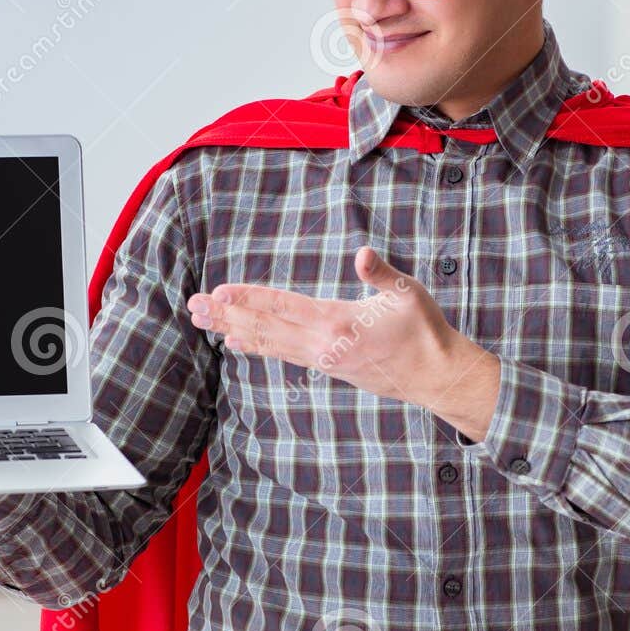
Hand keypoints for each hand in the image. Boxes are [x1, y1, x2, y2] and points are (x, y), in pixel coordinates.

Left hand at [185, 246, 502, 439]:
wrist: (436, 377)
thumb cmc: (425, 330)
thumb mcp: (407, 293)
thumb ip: (381, 272)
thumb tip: (362, 253)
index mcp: (338, 322)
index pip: (283, 307)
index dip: (249, 299)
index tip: (219, 293)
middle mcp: (323, 344)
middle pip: (265, 327)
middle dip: (227, 316)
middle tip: (193, 307)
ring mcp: (322, 358)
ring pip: (268, 342)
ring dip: (233, 330)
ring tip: (202, 323)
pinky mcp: (326, 366)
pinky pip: (282, 354)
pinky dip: (256, 347)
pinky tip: (234, 344)